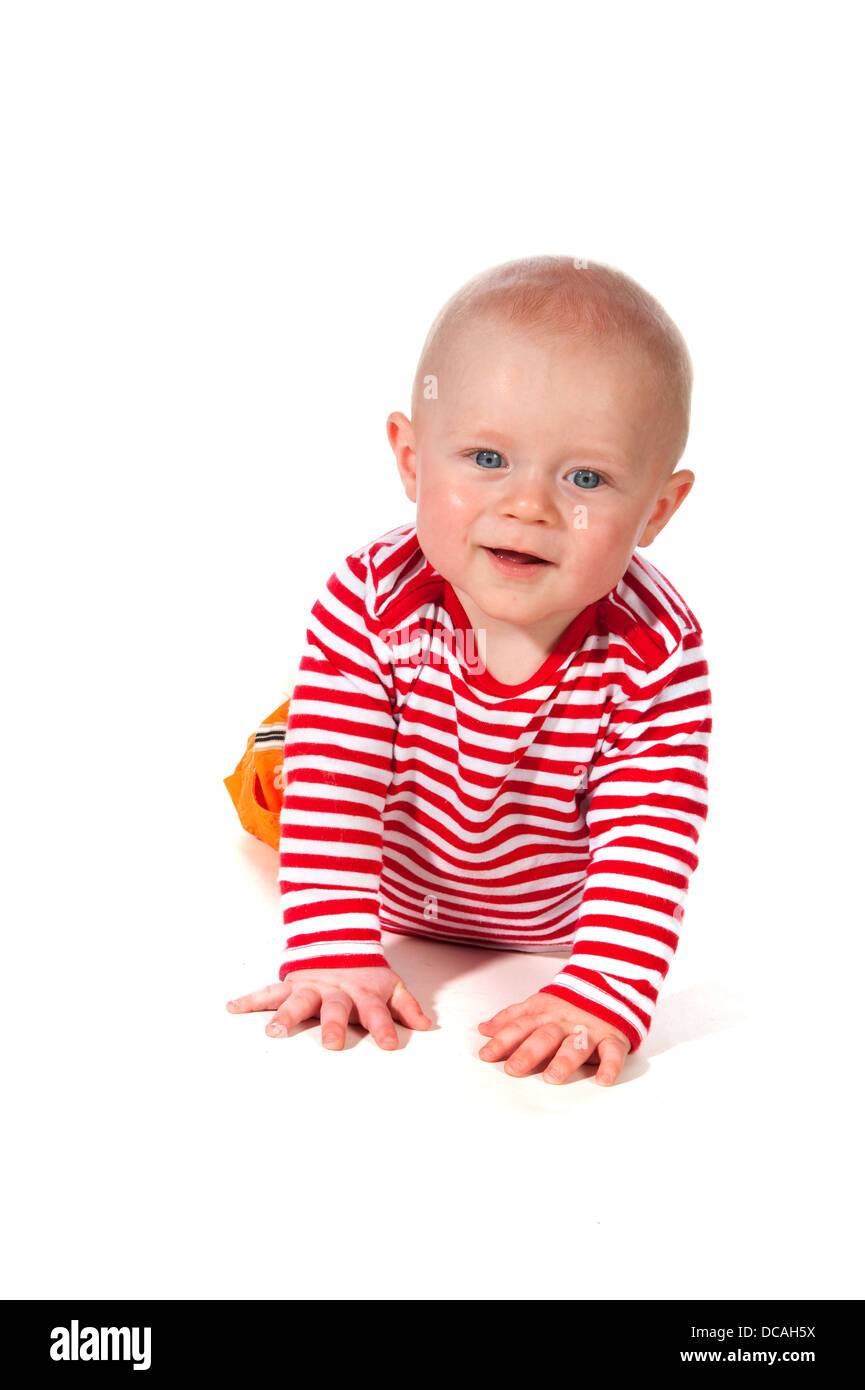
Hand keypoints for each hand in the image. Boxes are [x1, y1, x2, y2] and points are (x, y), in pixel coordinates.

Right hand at [226, 967, 432, 1050]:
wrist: (339, 936)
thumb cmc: (365, 972)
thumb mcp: (390, 985)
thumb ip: (406, 1007)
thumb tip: (427, 1026)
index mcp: (362, 993)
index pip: (376, 1012)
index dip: (384, 1028)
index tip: (390, 1045)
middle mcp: (335, 991)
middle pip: (334, 1009)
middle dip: (332, 1026)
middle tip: (331, 1044)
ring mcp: (310, 986)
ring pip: (297, 1001)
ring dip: (285, 1016)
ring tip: (272, 1032)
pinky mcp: (290, 982)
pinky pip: (268, 991)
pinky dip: (249, 999)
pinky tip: (231, 1007)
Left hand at [477, 992, 630, 1085]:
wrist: (609, 985)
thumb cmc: (568, 1003)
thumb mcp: (538, 1005)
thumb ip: (511, 1018)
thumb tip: (484, 1029)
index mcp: (544, 1014)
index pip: (520, 1027)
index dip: (502, 1040)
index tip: (486, 1055)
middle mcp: (564, 1023)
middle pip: (545, 1036)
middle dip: (528, 1052)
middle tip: (513, 1069)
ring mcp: (589, 1030)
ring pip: (576, 1045)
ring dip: (564, 1060)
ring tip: (552, 1076)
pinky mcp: (612, 1038)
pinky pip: (613, 1053)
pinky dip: (610, 1066)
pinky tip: (602, 1080)